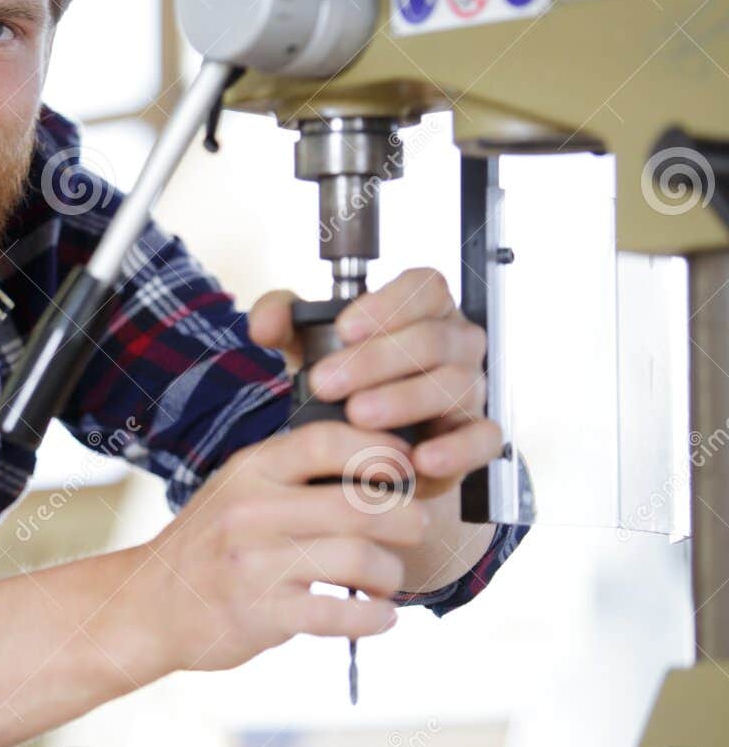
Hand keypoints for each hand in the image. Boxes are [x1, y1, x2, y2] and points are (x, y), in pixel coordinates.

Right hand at [142, 422, 429, 671]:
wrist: (148, 605)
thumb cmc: (207, 546)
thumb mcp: (235, 490)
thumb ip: (291, 474)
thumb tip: (379, 463)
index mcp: (249, 470)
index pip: (328, 441)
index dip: (381, 450)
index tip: (406, 467)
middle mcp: (252, 510)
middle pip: (361, 505)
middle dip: (407, 519)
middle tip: (414, 530)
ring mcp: (256, 563)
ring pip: (361, 559)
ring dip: (392, 574)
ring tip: (388, 580)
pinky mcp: (261, 613)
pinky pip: (341, 614)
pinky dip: (376, 618)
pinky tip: (380, 617)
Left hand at [249, 267, 502, 499]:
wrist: (360, 434)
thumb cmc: (345, 377)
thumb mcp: (306, 343)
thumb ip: (281, 320)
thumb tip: (264, 323)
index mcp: (423, 309)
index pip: (424, 288)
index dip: (387, 304)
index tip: (342, 328)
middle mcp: (454, 344)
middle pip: (431, 339)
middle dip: (375, 360)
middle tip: (326, 382)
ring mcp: (470, 389)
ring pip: (454, 384)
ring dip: (404, 400)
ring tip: (358, 415)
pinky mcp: (474, 436)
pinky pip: (482, 438)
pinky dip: (457, 449)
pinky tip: (421, 458)